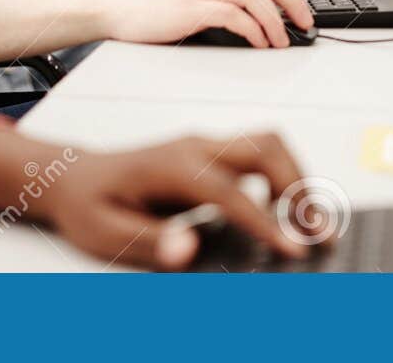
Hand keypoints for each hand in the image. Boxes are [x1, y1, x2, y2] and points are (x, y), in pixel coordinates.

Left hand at [0, 130, 324, 268]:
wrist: (73, 177)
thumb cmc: (89, 205)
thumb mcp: (107, 232)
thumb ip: (150, 243)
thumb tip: (188, 250)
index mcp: (173, 167)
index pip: (233, 192)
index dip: (267, 221)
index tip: (293, 248)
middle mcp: (194, 147)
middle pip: (264, 147)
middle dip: (299, 186)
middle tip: (319, 231)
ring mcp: (204, 145)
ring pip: (267, 142)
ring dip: (296, 176)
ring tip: (311, 221)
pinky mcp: (209, 153)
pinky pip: (258, 152)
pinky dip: (283, 174)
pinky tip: (285, 209)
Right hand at [104, 0, 312, 47]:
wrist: (119, 10)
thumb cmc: (157, 8)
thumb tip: (264, 17)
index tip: (302, 13)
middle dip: (291, 0)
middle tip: (303, 24)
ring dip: (273, 20)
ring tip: (279, 41)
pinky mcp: (190, 8)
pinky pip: (231, 14)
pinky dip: (251, 28)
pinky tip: (257, 42)